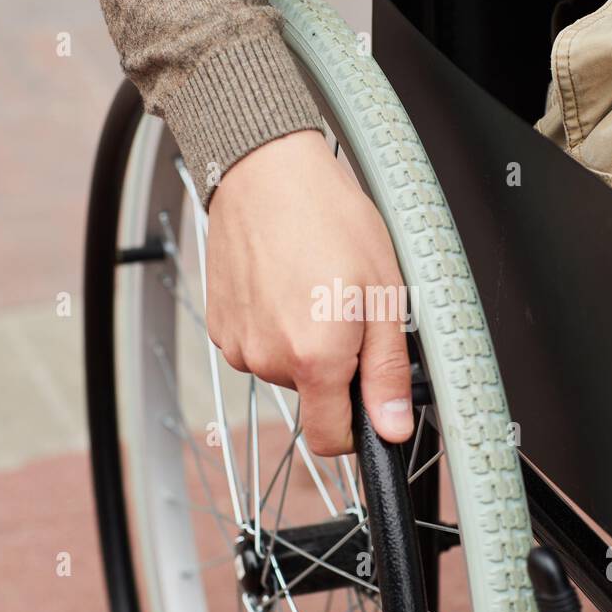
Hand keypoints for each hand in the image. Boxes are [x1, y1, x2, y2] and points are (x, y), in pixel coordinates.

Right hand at [205, 130, 413, 455]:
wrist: (267, 172)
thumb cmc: (330, 220)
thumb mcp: (384, 294)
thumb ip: (387, 371)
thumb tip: (393, 427)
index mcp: (314, 358)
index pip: (330, 440)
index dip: (357, 429)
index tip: (369, 403)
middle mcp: (268, 360)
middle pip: (311, 396)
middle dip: (334, 366)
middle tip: (347, 309)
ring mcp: (238, 344)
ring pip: (283, 370)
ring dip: (302, 344)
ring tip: (313, 288)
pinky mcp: (219, 326)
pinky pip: (257, 346)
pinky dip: (275, 326)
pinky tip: (285, 285)